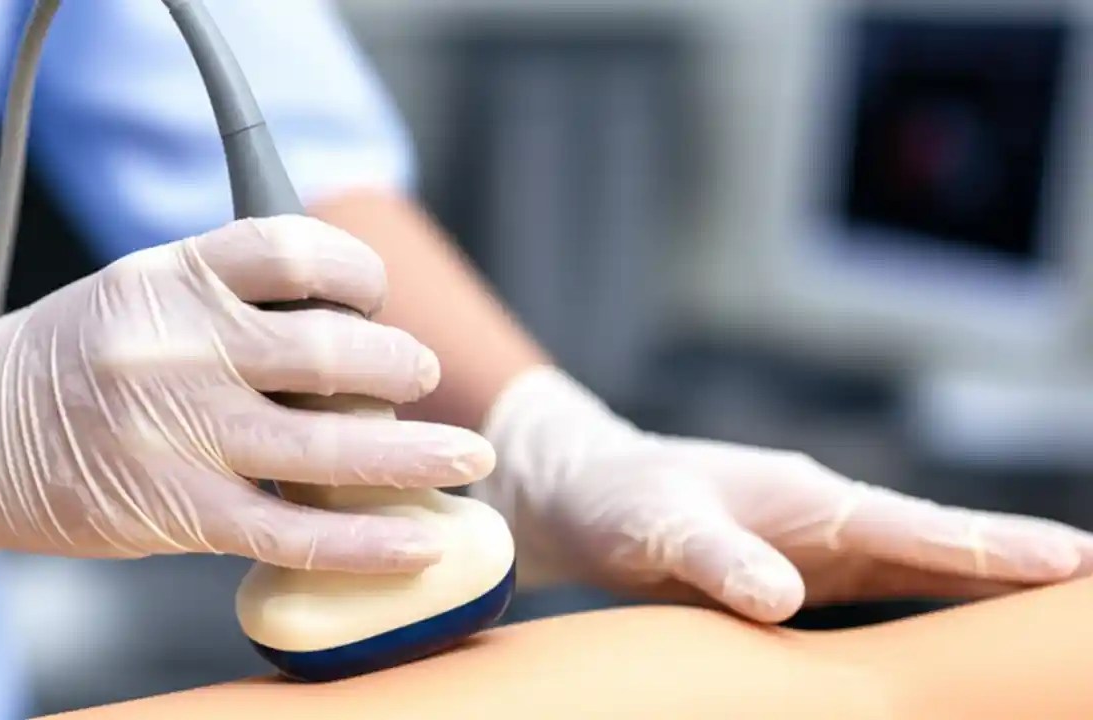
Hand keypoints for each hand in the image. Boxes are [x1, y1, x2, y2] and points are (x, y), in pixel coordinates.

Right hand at [0, 216, 494, 584]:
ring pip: (328, 442)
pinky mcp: (178, 509)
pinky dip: (366, 540)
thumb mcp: (136, 292)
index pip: (294, 249)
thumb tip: (337, 318)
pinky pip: (292, 529)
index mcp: (169, 277)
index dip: (356, 271)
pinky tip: (418, 540)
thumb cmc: (66, 362)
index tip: (375, 296)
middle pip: (330, 347)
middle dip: (400, 365)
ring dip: (416, 453)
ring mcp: (180, 432)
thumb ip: (225, 296)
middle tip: (420, 375)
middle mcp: (179, 347)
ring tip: (465, 458)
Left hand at [475, 367, 1092, 622]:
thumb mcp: (657, 528)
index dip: (995, 548)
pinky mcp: (804, 573)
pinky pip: (885, 593)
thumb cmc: (619, 500)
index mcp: (807, 499)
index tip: (1076, 562)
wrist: (583, 491)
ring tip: (1061, 610)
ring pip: (925, 570)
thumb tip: (786, 600)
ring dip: (990, 583)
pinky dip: (937, 602)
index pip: (917, 529)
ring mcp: (822, 546)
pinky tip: (969, 628)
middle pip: (944, 547)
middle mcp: (829, 520)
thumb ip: (720, 559)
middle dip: (1022, 563)